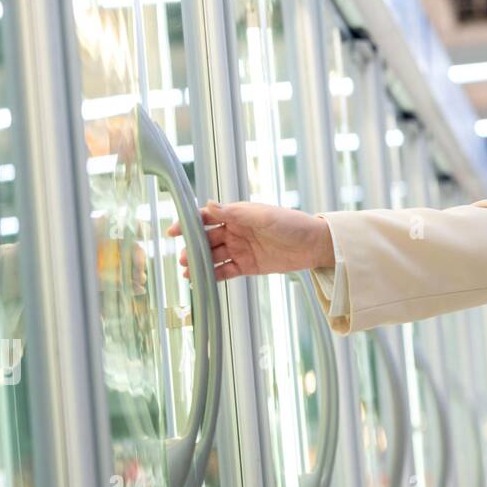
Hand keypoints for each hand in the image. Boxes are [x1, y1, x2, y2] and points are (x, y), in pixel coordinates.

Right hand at [167, 200, 333, 280]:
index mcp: (237, 214)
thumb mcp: (262, 216)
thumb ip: (234, 213)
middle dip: (193, 248)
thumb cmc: (291, 223)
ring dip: (200, 264)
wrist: (314, 245)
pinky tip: (201, 282)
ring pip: (213, 256)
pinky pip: (225, 271)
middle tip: (184, 259)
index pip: (206, 217)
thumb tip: (208, 204)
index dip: (188, 223)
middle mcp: (235, 231)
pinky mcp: (247, 266)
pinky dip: (212, 276)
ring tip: (188, 272)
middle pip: (206, 239)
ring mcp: (240, 249)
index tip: (172, 231)